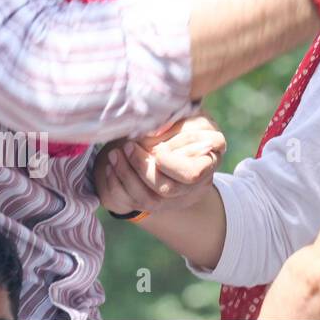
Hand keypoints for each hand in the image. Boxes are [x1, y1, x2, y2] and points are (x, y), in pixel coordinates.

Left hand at [93, 113, 225, 215]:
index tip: (155, 144)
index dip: (170, 163)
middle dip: (143, 168)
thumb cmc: (185, 124)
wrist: (177, 142)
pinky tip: (111, 166)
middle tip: (128, 146)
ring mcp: (177, 196)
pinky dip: (118, 184)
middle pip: (169, 188)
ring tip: (114, 153)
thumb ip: (176, 122)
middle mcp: (196, 184)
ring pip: (150, 198)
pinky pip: (134, 202)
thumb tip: (153, 132)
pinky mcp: (157, 202)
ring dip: (127, 174)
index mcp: (209, 162)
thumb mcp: (187, 117)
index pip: (192, 172)